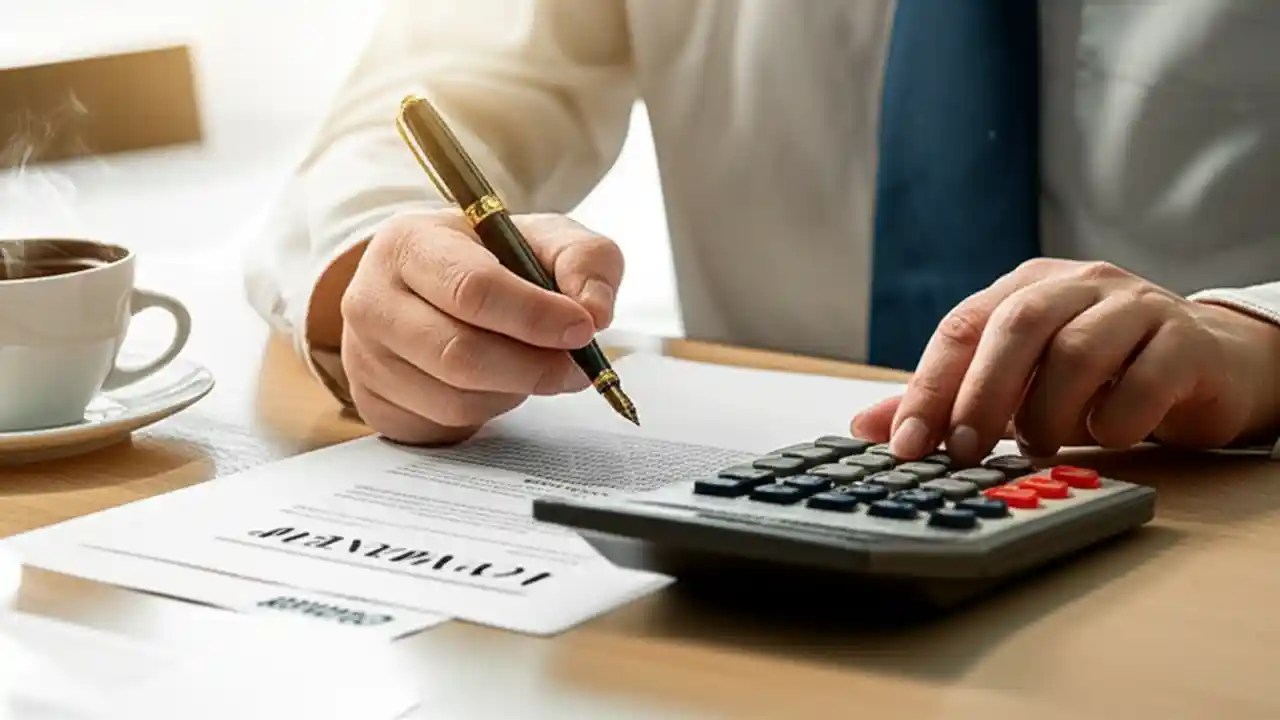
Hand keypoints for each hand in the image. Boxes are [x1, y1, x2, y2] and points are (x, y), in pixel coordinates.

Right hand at [339, 210, 621, 444]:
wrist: (430, 288)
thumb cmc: (491, 260)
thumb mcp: (543, 239)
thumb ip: (585, 260)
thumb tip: (594, 311)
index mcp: (409, 243)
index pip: (471, 288)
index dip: (534, 316)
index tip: (583, 329)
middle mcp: (371, 299)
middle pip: (460, 353)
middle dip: (534, 366)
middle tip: (578, 367)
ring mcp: (364, 357)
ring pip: (456, 397)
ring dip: (514, 390)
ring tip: (536, 365)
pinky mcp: (374, 403)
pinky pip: (444, 423)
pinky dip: (488, 409)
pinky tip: (499, 382)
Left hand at [851, 259, 1279, 464]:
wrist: (1205, 364)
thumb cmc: (1096, 375)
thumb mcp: (1015, 385)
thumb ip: (946, 401)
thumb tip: (867, 426)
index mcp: (1024, 288)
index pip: (962, 327)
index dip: (929, 387)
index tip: (907, 444)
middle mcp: (1077, 284)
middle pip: (1016, 327)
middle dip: (981, 397)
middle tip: (966, 453)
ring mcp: (1135, 306)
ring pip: (1079, 350)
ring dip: (1051, 412)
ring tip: (1044, 446)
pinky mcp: (1186, 341)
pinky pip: (1146, 379)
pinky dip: (1117, 418)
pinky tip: (1107, 436)